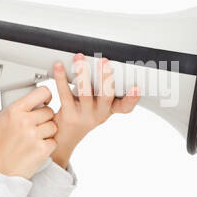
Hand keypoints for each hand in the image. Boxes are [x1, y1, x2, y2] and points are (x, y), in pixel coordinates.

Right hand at [0, 85, 57, 178]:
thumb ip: (10, 110)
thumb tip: (23, 101)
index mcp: (14, 111)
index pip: (41, 92)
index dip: (45, 96)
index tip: (45, 100)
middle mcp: (24, 121)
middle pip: (49, 111)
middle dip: (44, 118)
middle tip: (35, 127)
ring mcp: (34, 136)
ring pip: (53, 126)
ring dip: (47, 132)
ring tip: (34, 139)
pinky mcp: (42, 150)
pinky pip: (54, 141)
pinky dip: (48, 146)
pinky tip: (36, 149)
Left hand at [49, 53, 140, 167]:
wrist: (65, 137)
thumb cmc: (83, 115)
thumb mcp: (99, 105)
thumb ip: (103, 89)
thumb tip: (102, 63)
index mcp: (109, 109)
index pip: (125, 107)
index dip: (132, 98)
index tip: (136, 88)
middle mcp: (98, 114)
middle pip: (106, 97)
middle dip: (106, 78)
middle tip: (104, 62)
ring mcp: (83, 116)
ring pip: (85, 93)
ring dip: (83, 74)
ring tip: (80, 59)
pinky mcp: (68, 115)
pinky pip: (65, 94)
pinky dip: (61, 78)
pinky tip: (59, 67)